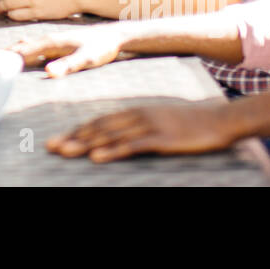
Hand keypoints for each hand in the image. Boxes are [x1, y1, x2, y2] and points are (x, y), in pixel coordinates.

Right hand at [10, 26, 127, 76]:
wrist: (115, 34)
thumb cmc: (102, 47)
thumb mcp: (88, 58)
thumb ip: (68, 65)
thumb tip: (49, 73)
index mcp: (54, 42)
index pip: (28, 49)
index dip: (12, 56)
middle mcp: (51, 38)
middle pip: (24, 45)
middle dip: (8, 51)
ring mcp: (54, 39)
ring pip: (29, 43)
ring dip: (14, 48)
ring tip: (0, 53)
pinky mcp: (59, 42)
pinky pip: (36, 43)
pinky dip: (25, 45)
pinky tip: (23, 45)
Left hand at [46, 100, 239, 162]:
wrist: (219, 120)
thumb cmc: (190, 124)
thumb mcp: (160, 120)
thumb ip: (139, 127)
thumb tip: (119, 137)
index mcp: (135, 111)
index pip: (99, 121)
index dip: (76, 130)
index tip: (57, 140)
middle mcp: (137, 115)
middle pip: (98, 127)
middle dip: (72, 137)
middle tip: (50, 147)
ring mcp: (149, 125)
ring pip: (109, 135)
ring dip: (84, 144)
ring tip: (63, 152)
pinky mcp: (161, 138)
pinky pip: (132, 146)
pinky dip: (112, 151)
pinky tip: (97, 157)